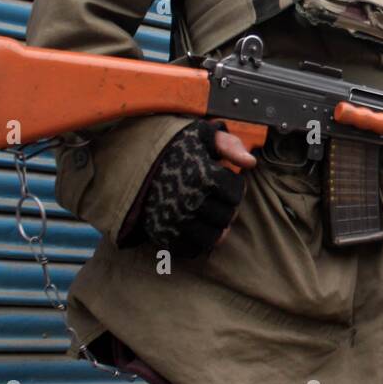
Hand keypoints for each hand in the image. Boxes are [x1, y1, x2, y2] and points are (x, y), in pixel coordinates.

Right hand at [141, 120, 248, 256]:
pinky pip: (192, 249)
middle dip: (225, 206)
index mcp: (203, 177)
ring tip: (207, 210)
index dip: (233, 185)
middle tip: (214, 195)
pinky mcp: (163, 235)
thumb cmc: (173, 146)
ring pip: (213, 237)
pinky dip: (198, 240)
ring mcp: (175, 222)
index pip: (236, 193)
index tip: (222, 177)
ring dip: (215, 225)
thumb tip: (250, 163)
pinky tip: (195, 224)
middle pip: (226, 216)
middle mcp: (190, 203)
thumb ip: (229, 145)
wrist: (131, 163)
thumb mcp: (202, 134)